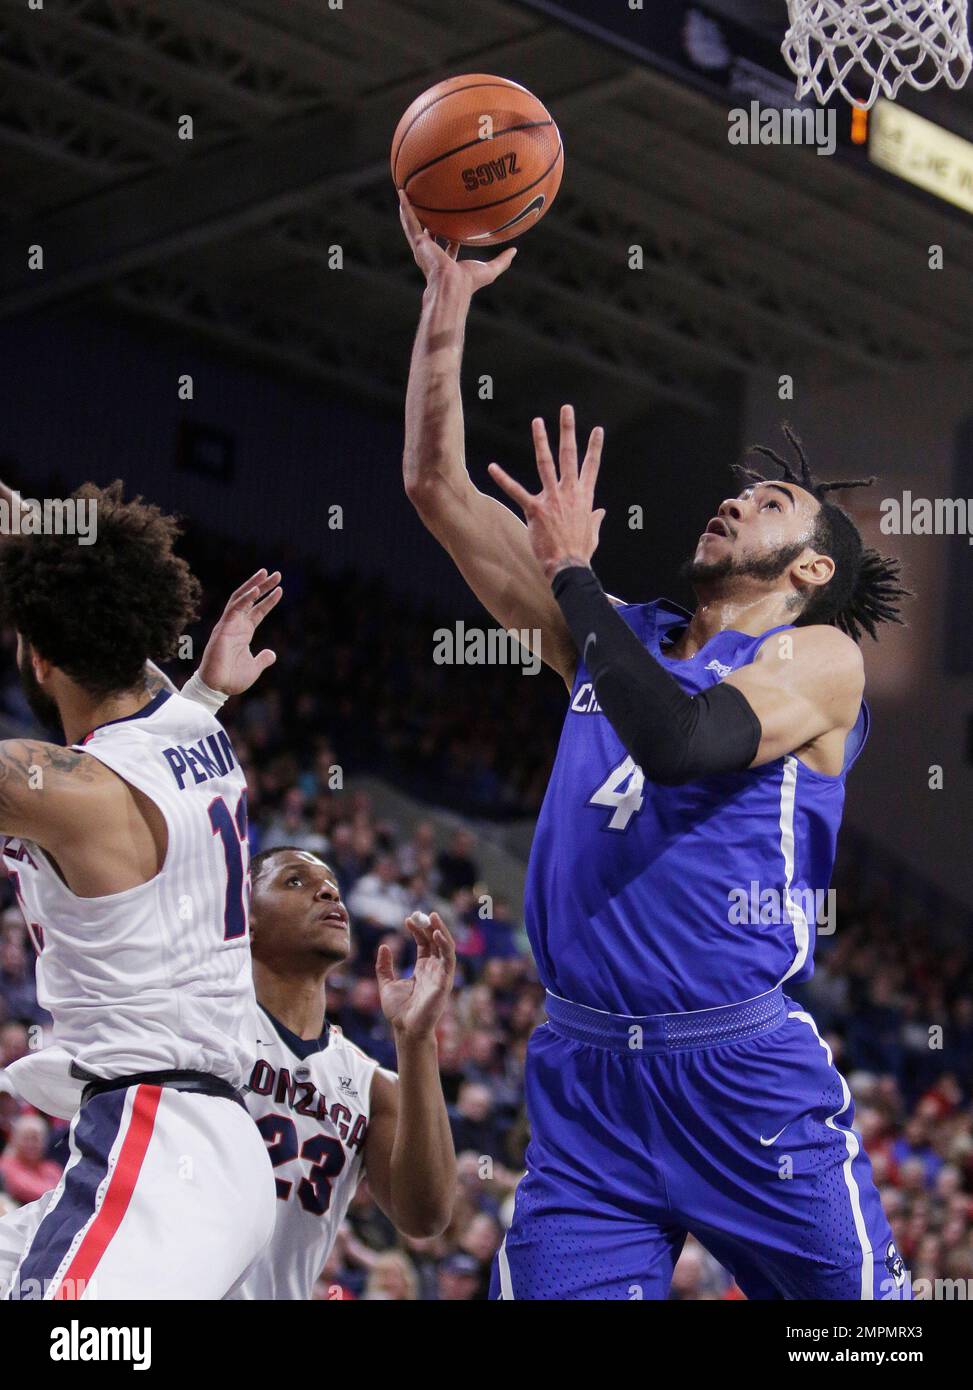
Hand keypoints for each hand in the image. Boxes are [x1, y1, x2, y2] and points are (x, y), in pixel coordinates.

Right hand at [197, 568, 281, 695]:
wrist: (217, 688)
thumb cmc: (232, 679)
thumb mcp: (254, 667)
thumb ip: (263, 659)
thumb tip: (272, 654)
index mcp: (243, 632)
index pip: (257, 611)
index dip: (269, 600)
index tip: (280, 589)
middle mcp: (236, 625)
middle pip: (249, 599)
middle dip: (262, 586)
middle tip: (276, 574)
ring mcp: (228, 625)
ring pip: (240, 598)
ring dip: (254, 585)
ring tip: (266, 573)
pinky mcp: (223, 629)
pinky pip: (234, 609)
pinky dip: (245, 598)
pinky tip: (256, 590)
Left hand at [376, 912, 455, 1039]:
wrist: (404, 1029)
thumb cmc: (398, 1011)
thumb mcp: (387, 983)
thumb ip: (384, 966)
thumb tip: (384, 946)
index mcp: (423, 969)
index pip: (424, 943)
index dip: (418, 930)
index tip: (407, 918)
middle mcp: (434, 970)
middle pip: (436, 941)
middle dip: (430, 926)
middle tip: (421, 913)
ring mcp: (441, 975)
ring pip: (446, 947)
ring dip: (441, 930)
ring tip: (432, 917)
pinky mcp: (445, 981)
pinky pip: (448, 960)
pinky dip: (444, 945)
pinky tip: (436, 934)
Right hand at [399, 190, 516, 294]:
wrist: (452, 286)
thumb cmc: (468, 283)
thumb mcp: (490, 269)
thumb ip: (502, 261)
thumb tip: (515, 251)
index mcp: (446, 262)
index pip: (447, 247)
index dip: (449, 237)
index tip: (452, 226)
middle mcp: (432, 255)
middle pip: (428, 235)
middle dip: (425, 223)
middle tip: (425, 208)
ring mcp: (423, 248)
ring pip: (414, 225)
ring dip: (410, 211)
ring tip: (405, 195)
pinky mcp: (419, 242)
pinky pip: (410, 221)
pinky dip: (405, 208)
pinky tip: (402, 194)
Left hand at [488, 405, 605, 581]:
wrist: (569, 566)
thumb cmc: (580, 551)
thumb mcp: (592, 532)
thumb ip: (596, 519)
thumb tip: (601, 512)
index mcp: (584, 497)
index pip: (591, 466)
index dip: (595, 447)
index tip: (597, 429)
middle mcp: (569, 493)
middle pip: (570, 455)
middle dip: (568, 430)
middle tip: (566, 409)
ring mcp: (552, 499)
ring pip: (546, 464)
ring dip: (541, 441)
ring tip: (537, 422)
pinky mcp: (535, 510)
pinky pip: (516, 491)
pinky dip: (503, 479)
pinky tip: (492, 467)